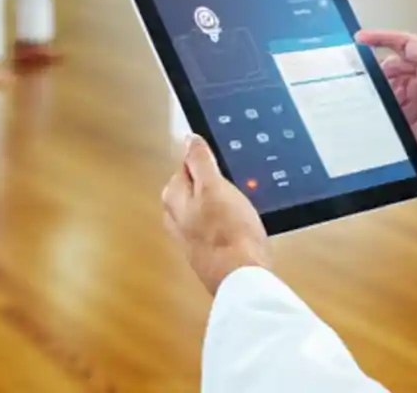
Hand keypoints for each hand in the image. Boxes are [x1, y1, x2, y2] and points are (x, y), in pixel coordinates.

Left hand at [163, 136, 269, 295]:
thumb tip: (189, 139)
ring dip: (225, 204)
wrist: (241, 278)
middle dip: (217, 183)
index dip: (210, 161)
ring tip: (243, 208)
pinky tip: (242, 227)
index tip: (227, 165)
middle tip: (238, 188)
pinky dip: (228, 223)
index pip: (187, 164)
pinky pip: (216, 226)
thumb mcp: (215, 186)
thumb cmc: (229, 234)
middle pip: (197, 186)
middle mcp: (175, 217)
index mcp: (173, 197)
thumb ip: (199, 161)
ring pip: (208, 207)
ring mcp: (190, 236)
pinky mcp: (206, 251)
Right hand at [356, 30, 416, 206]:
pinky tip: (375, 112)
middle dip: (379, 70)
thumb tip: (409, 45)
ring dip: (379, 90)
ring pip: (389, 87)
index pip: (408, 46)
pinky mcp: (408, 121)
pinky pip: (388, 108)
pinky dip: (380, 107)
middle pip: (395, 66)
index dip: (384, 39)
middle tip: (365, 78)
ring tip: (371, 98)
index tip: (361, 39)